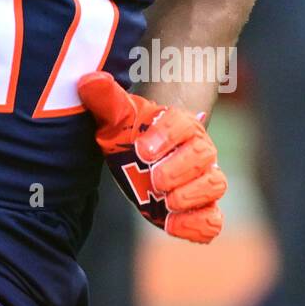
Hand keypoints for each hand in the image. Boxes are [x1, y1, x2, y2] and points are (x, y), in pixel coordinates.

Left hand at [78, 71, 226, 242]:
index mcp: (181, 123)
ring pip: (215, 184)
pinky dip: (198, 224)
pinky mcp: (201, 209)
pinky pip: (213, 220)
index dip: (166, 137)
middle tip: (154, 179)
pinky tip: (172, 224)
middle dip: (180, 169)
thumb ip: (106, 100)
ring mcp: (204, 180)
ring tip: (166, 201)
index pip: (183, 124)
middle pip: (204, 155)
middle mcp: (199, 150)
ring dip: (192, 195)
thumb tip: (89, 81)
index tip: (142, 150)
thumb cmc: (131, 134)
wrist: (139, 159)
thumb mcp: (115, 117)